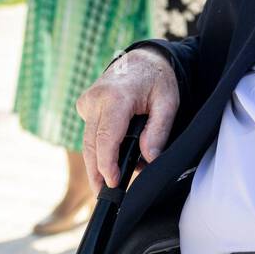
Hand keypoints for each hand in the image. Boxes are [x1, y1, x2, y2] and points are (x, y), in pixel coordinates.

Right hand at [75, 48, 178, 190]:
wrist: (142, 59)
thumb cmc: (157, 80)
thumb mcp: (168, 103)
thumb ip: (158, 131)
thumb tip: (148, 158)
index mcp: (116, 97)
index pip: (106, 138)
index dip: (107, 165)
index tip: (113, 183)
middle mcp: (95, 99)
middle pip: (92, 144)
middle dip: (97, 172)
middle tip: (104, 194)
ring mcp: (87, 102)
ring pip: (88, 141)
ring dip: (97, 162)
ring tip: (107, 183)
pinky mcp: (86, 106)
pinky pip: (90, 133)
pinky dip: (99, 147)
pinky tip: (110, 161)